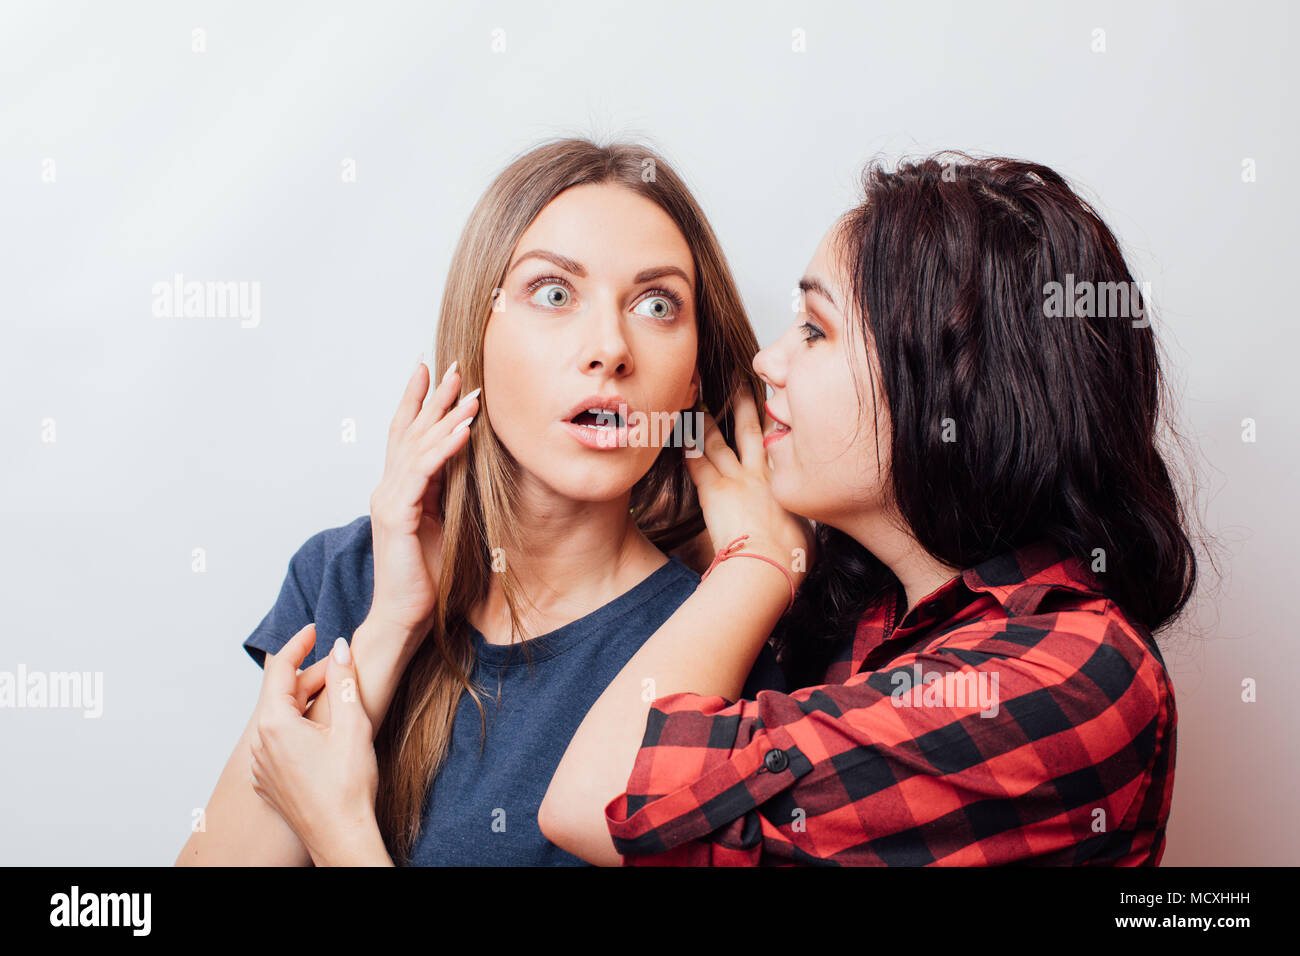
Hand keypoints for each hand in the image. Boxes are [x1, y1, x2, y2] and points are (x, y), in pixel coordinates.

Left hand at [250, 625, 386, 865]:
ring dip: (303, 702)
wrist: (341, 838)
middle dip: (309, 675)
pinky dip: (297, 726)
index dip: (298, 644)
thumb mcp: (353, 725)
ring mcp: (262, 765)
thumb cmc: (348, 787)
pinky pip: (277, 741)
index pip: (279, 669)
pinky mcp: (268, 782)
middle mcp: (260, 743)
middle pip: (279, 693)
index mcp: (275, 724)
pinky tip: (322, 731)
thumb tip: (339, 648)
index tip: (314, 630)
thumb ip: (343, 681)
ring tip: (335, 698)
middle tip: (340, 668)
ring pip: (278, 718)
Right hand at [369, 356, 478, 636]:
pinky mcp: (396, 516)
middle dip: (433, 397)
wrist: (404, 616)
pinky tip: (463, 431)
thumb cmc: (424, 576)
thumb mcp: (442, 522)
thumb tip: (464, 462)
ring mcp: (389, 500)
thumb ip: (446, 491)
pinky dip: (444, 449)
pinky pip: (423, 474)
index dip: (417, 401)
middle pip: (410, 431)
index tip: (431, 370)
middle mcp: (388, 488)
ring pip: (418, 447)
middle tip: (454, 367)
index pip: (406, 435)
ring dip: (446, 417)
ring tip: (471, 394)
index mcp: (400, 489)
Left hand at [683, 387, 814, 587]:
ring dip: (707, 422)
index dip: (774, 423)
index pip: (779, 444)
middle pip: (751, 431)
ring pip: (718, 442)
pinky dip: (687, 447)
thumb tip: (801, 535)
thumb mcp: (805, 534)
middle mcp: (761, 473)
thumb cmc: (790, 556)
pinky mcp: (714, 491)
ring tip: (698, 402)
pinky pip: (696, 462)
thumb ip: (800, 524)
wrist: (770, 563)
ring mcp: (736, 479)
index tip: (771, 408)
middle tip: (739, 384)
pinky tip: (678, 433)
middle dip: (745, 405)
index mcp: (785, 483)